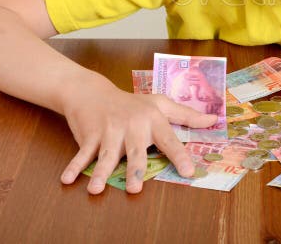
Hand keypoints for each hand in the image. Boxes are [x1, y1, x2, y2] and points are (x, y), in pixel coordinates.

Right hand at [59, 84, 216, 193]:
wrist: (92, 91)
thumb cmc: (131, 102)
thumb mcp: (160, 104)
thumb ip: (186, 115)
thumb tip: (213, 121)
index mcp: (152, 120)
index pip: (169, 140)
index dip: (180, 156)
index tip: (189, 172)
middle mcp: (132, 125)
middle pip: (135, 151)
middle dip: (135, 169)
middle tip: (136, 188)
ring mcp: (109, 131)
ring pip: (107, 155)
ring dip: (100, 173)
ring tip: (97, 189)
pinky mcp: (89, 136)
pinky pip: (82, 153)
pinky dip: (74, 167)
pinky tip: (67, 179)